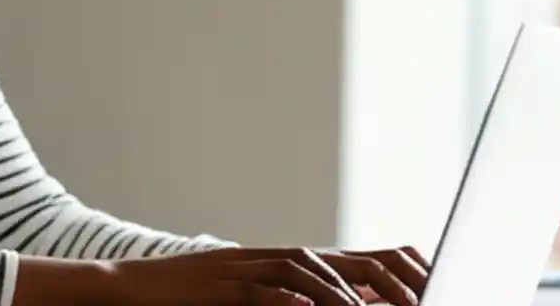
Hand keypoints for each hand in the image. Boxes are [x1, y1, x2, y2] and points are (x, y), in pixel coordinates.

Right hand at [102, 245, 428, 305]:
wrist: (130, 286)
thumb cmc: (192, 298)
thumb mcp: (250, 297)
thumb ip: (292, 300)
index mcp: (284, 263)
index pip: (352, 259)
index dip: (393, 269)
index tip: (428, 285)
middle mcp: (271, 258)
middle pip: (340, 260)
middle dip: (384, 278)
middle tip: (419, 299)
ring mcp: (244, 267)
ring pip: (305, 271)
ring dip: (343, 293)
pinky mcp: (218, 284)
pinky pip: (258, 289)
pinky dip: (286, 297)